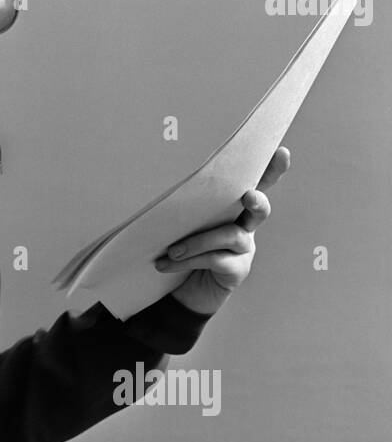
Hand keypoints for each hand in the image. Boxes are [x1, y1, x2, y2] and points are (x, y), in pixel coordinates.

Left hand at [152, 147, 290, 315]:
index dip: (271, 169)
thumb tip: (159, 190)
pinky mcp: (238, 269)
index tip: (282, 152)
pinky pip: (215, 259)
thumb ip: (184, 208)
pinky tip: (165, 264)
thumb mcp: (183, 223)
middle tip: (249, 196)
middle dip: (257, 200)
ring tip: (171, 251)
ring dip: (197, 242)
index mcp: (233, 207)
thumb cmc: (183, 247)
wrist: (185, 289)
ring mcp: (245, 248)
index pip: (256, 184)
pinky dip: (189, 260)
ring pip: (230, 236)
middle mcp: (246, 225)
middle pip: (260, 208)